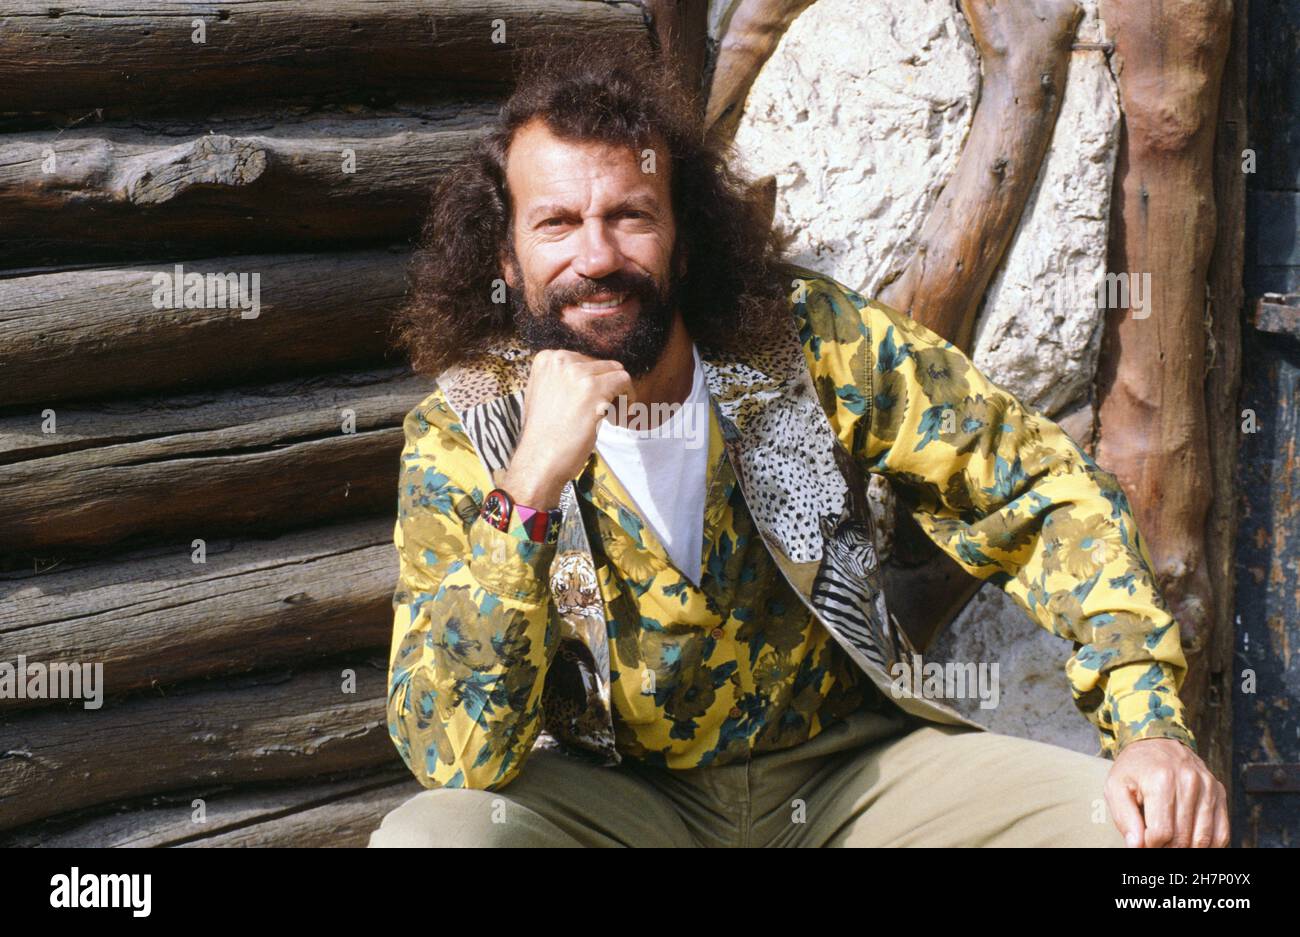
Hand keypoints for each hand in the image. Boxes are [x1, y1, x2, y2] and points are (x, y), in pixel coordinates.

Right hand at [499, 349, 632, 507]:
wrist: (540, 460)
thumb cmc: (544, 436)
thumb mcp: (545, 395)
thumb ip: (563, 380)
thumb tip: (590, 375)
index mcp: (546, 359)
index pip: (584, 360)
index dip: (593, 383)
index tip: (591, 405)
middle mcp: (560, 360)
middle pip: (601, 365)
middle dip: (607, 389)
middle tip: (604, 415)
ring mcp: (577, 373)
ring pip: (616, 371)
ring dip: (618, 396)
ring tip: (610, 418)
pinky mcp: (594, 388)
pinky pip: (624, 381)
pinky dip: (629, 399)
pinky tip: (617, 419)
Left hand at [1105, 738, 1228, 846]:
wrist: (1156, 742)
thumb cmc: (1134, 769)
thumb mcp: (1116, 787)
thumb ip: (1124, 818)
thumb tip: (1136, 846)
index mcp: (1161, 780)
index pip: (1162, 832)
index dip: (1151, 845)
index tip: (1144, 842)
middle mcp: (1189, 782)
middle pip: (1183, 837)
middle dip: (1167, 848)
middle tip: (1157, 843)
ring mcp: (1208, 787)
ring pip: (1203, 839)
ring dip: (1186, 848)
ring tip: (1171, 843)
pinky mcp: (1219, 793)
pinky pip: (1221, 832)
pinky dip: (1208, 845)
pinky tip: (1192, 843)